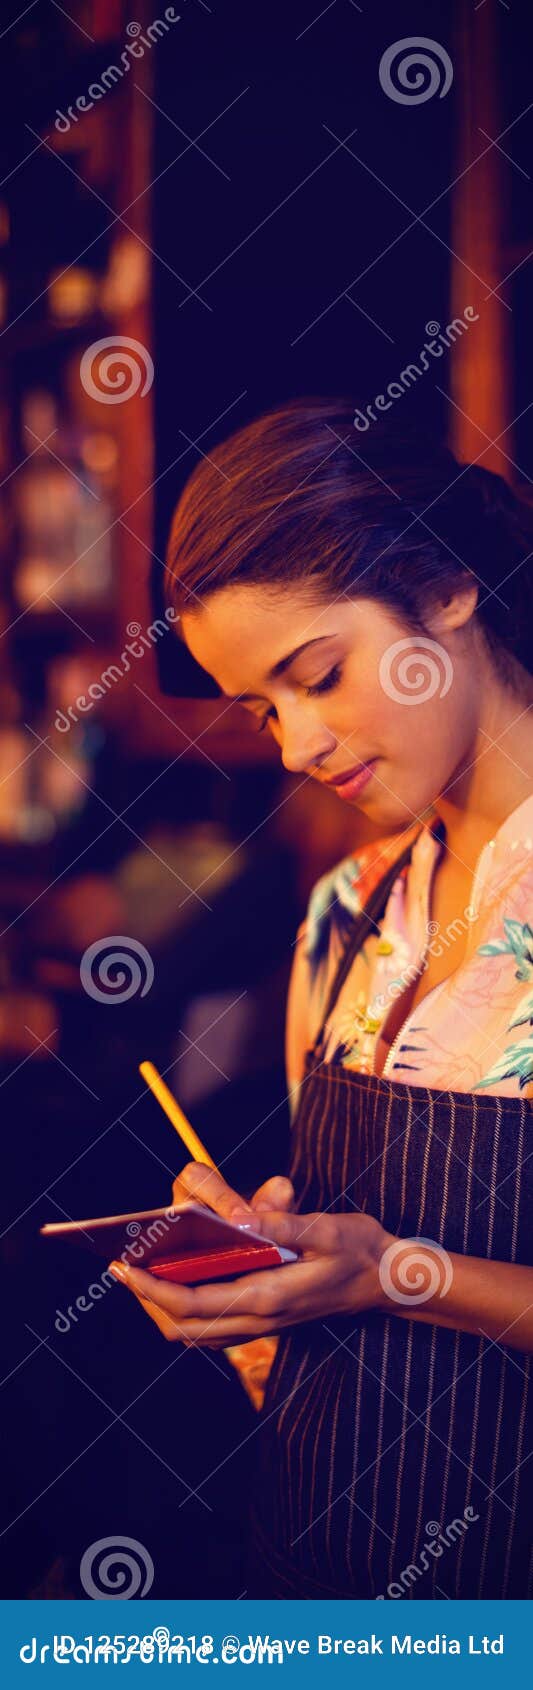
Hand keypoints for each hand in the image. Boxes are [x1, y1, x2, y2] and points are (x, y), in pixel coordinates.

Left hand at [108, 1163, 389, 1346]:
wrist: (391, 1281)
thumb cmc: (361, 1249)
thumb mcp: (328, 1228)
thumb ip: (283, 1225)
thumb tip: (242, 1219)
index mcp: (268, 1297)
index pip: (193, 1301)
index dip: (153, 1287)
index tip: (125, 1267)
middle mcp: (261, 1319)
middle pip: (185, 1325)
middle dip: (149, 1299)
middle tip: (122, 1268)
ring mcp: (266, 1325)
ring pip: (197, 1333)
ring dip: (166, 1308)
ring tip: (142, 1275)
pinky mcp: (269, 1321)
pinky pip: (216, 1329)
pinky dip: (189, 1312)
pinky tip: (180, 1283)